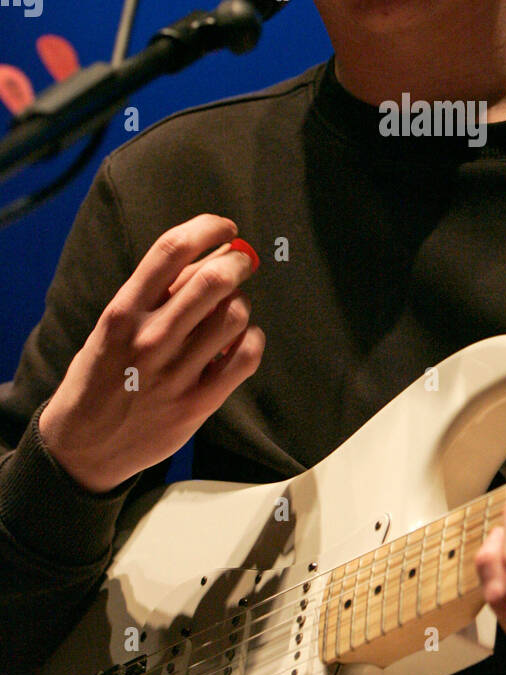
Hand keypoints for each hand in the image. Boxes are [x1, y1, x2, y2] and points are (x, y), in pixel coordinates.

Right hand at [39, 214, 265, 493]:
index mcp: (123, 312)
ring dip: (241, 303)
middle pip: (214, 280)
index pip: (171, 250)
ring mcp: (175, 374)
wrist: (83, 447)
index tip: (224, 227)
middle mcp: (150, 339)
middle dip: (237, 262)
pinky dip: (252, 340)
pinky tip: (240, 341)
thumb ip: (155, 293)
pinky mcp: (197, 404)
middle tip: (241, 262)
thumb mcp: (113, 326)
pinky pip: (246, 357)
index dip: (207, 227)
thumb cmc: (102, 374)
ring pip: (236, 315)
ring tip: (230, 310)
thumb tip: (211, 253)